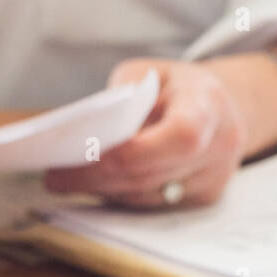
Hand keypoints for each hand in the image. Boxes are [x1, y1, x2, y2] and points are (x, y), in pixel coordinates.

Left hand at [45, 58, 246, 207]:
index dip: (131, 152)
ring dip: (103, 189)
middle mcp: (220, 147)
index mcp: (209, 106)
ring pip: (147, 195)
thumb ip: (124, 94)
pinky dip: (119, 194)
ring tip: (64, 180)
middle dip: (99, 177)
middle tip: (55, 177)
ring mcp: (214, 178)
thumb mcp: (150, 72)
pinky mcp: (203, 199)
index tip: (83, 154)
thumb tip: (90, 128)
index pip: (179, 137)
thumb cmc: (177, 86)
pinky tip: (93, 185)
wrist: (221, 107)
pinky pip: (152, 203)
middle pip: (152, 173)